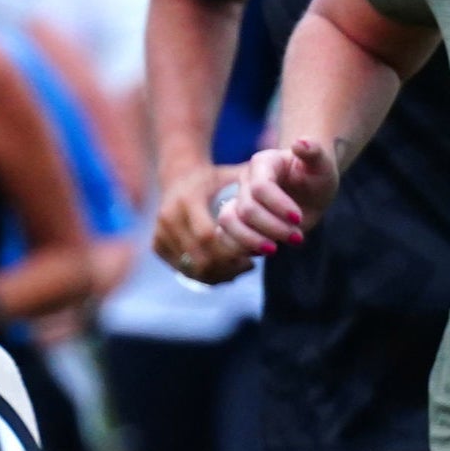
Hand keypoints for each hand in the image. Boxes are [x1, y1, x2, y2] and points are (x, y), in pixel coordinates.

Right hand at [152, 162, 259, 284]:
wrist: (179, 175)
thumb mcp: (238, 176)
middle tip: (252, 264)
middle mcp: (168, 216)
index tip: (259, 251)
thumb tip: (293, 214)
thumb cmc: (218, 177)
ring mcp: (159, 232)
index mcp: (187, 198)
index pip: (209, 237)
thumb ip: (257, 192)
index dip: (236, 249)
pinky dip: (208, 274)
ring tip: (243, 266)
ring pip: (194, 269)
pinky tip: (228, 267)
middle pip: (201, 258)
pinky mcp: (156, 245)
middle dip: (230, 267)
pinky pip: (185, 270)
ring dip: (222, 274)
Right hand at [221, 139, 338, 256]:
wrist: (308, 190)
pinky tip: (263, 252)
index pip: (261, 187)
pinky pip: (224, 237)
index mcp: (263, 164)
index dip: (279, 206)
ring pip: (227, 223)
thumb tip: (301, 143)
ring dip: (251, 241)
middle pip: (246, 209)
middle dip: (273, 227)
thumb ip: (314, 151)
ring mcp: (238, 202)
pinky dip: (240, 249)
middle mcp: (246, 182)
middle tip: (298, 238)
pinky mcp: (237, 222)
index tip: (299, 218)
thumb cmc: (316, 175)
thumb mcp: (322, 164)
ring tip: (275, 250)